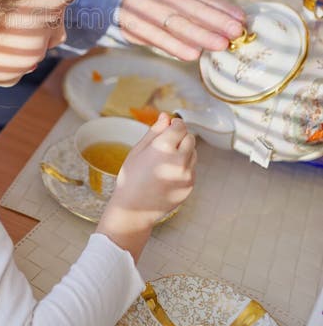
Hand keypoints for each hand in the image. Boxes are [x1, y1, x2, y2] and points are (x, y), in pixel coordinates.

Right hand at [97, 114, 196, 258]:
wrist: (134, 209)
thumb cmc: (131, 178)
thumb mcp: (137, 151)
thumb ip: (154, 131)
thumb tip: (165, 117)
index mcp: (164, 147)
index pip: (180, 126)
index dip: (174, 125)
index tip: (168, 128)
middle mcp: (179, 160)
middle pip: (190, 138)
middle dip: (180, 137)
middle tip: (166, 146)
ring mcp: (187, 174)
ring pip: (193, 153)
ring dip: (184, 152)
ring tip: (166, 161)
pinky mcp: (190, 185)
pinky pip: (192, 168)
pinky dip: (184, 167)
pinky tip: (168, 174)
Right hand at [119, 0, 245, 60]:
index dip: (223, 7)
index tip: (241, 18)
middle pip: (192, 11)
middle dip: (215, 22)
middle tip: (235, 33)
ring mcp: (150, 12)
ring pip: (177, 25)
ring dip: (199, 36)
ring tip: (219, 45)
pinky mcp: (137, 27)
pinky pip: (157, 38)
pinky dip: (174, 46)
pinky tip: (192, 54)